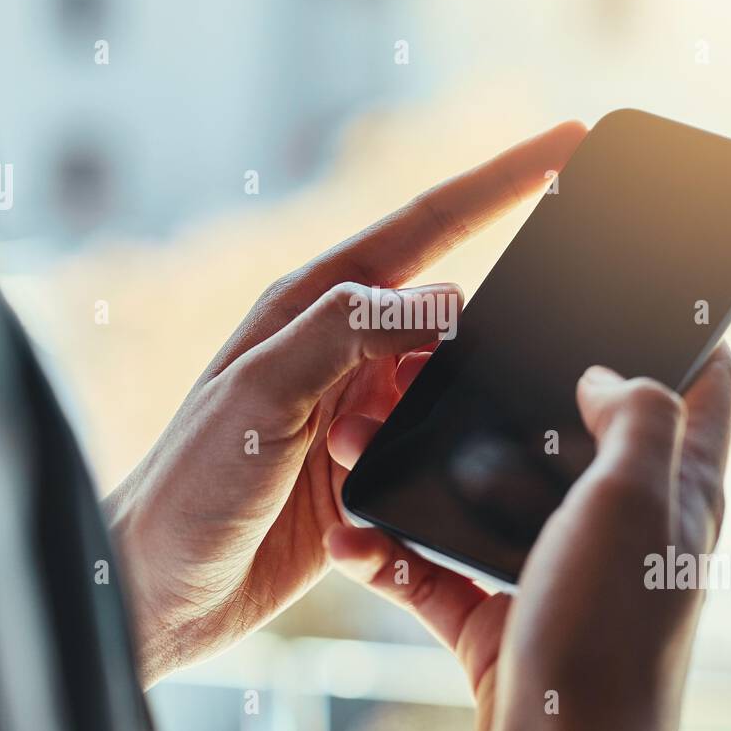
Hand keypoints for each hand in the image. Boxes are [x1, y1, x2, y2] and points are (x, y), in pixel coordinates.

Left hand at [105, 121, 586, 685]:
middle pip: (451, 313)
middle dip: (465, 352)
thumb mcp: (261, 391)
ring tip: (345, 466)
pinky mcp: (369, 466)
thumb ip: (347, 332)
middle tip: (390, 416)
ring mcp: (359, 407)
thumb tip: (446, 300)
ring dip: (429, 427)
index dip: (504, 180)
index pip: (430, 222)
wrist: (161, 591)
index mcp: (314, 303)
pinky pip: (432, 449)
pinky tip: (393, 499)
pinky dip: (428, 469)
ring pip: (448, 388)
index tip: (569, 140)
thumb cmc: (190, 484)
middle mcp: (342, 346)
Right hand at [325, 345, 730, 730]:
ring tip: (371, 439)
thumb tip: (604, 373)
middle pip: (580, 435)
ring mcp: (559, 576)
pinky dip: (397, 553)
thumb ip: (633, 419)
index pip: (712, 392)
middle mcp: (625, 531)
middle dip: (519, 393)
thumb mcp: (631, 505)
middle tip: (455, 358)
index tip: (637, 293)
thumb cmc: (607, 641)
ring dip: (434, 471)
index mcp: (679, 494)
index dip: (689, 334)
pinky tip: (354, 539)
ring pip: (494, 497)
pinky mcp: (502, 620)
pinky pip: (441, 569)